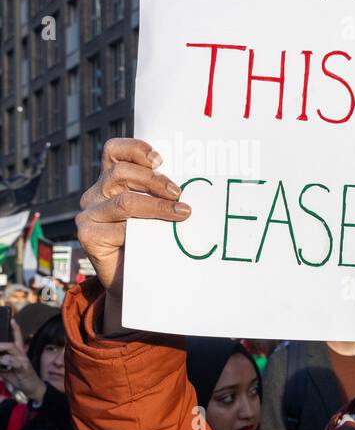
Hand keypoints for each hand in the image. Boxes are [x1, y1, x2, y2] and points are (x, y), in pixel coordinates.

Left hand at [0, 321, 43, 404]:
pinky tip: (2, 364)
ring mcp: (24, 361)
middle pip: (12, 343)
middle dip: (1, 344)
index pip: (18, 338)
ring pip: (13, 350)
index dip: (15, 329)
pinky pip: (15, 362)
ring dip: (1, 350)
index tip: (12, 319)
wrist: (33, 390)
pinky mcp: (25, 369)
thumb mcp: (5, 370)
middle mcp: (22, 355)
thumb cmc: (20, 378)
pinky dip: (6, 361)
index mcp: (19, 354)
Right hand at [76, 138, 186, 332]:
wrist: (135, 280)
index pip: (114, 152)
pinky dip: (142, 231)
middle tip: (179, 194)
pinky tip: (158, 237)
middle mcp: (96, 193)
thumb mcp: (156, 213)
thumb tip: (192, 183)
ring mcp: (89, 214)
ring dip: (156, 206)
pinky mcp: (87, 235)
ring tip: (181, 213)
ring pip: (123, 200)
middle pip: (120, 173)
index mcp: (111, 181)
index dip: (135, 149)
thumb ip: (160, 195)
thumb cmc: (151, 241)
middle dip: (154, 180)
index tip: (160, 159)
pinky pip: (117, 229)